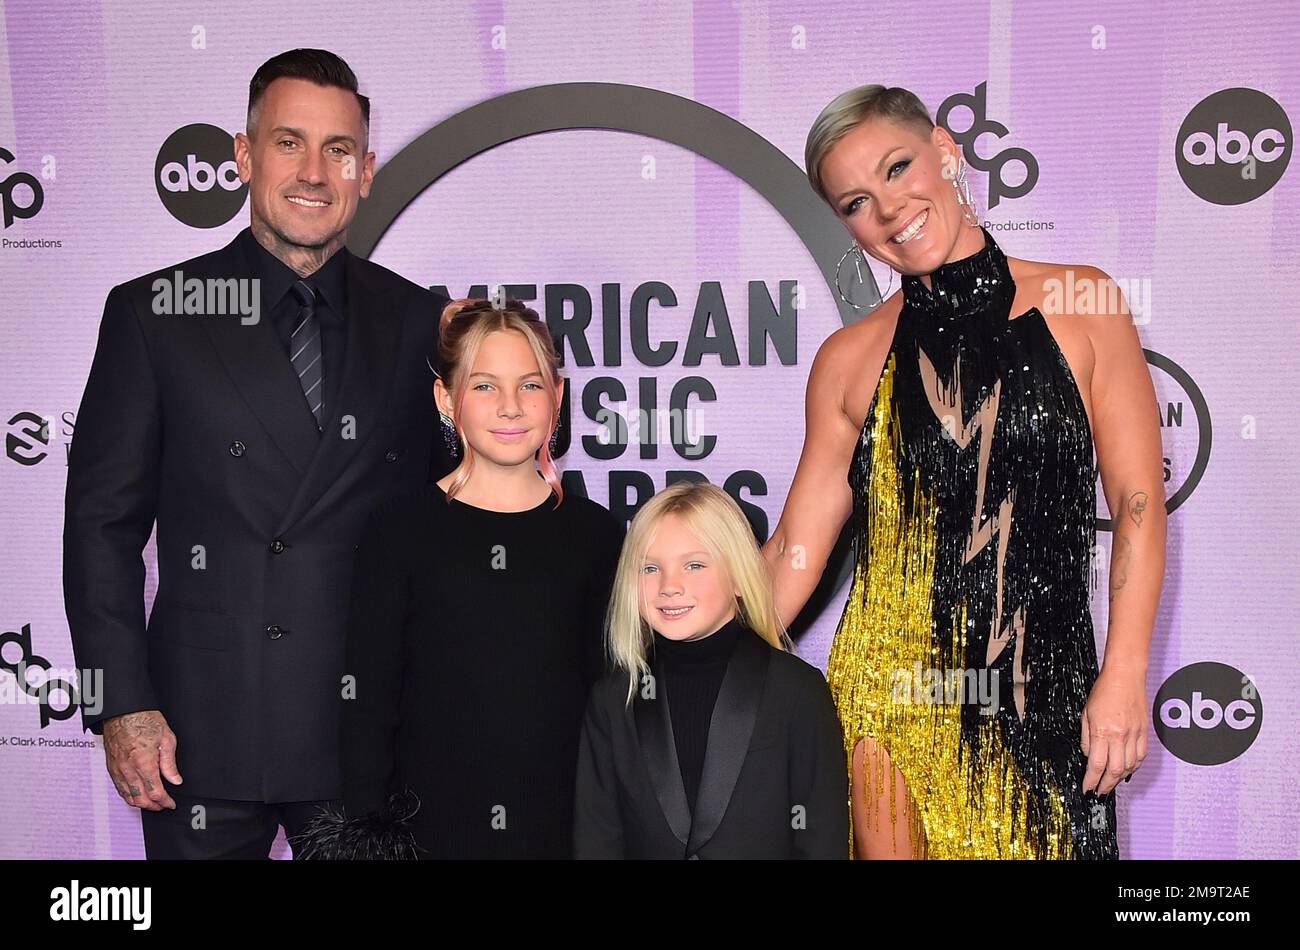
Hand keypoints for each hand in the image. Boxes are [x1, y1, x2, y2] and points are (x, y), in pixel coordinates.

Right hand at [102, 709, 181, 809]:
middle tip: (163, 805)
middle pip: (140, 798)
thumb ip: (170, 763)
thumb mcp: (167, 738)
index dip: (165, 801)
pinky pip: (119, 788)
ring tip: (152, 803)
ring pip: (128, 796)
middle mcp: (128, 769)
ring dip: (140, 803)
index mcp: (144, 762)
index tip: (171, 803)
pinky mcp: (110, 767)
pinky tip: (136, 795)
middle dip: (153, 806)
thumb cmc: (144, 720)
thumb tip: (175, 780)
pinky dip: (128, 796)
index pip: (155, 792)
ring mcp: (117, 769)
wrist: (123, 711)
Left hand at [1081, 666, 1147, 795]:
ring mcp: (1135, 734)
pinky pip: (1141, 756)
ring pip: (1130, 766)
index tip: (1087, 789)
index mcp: (1103, 731)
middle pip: (1115, 770)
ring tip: (1110, 784)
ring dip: (1119, 779)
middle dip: (1106, 785)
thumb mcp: (1086, 713)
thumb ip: (1086, 737)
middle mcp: (1120, 735)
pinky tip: (1127, 771)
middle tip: (1099, 792)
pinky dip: (1134, 767)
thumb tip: (1088, 756)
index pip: (1096, 764)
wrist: (1125, 676)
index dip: (1091, 780)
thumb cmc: (1103, 691)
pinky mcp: (1145, 732)